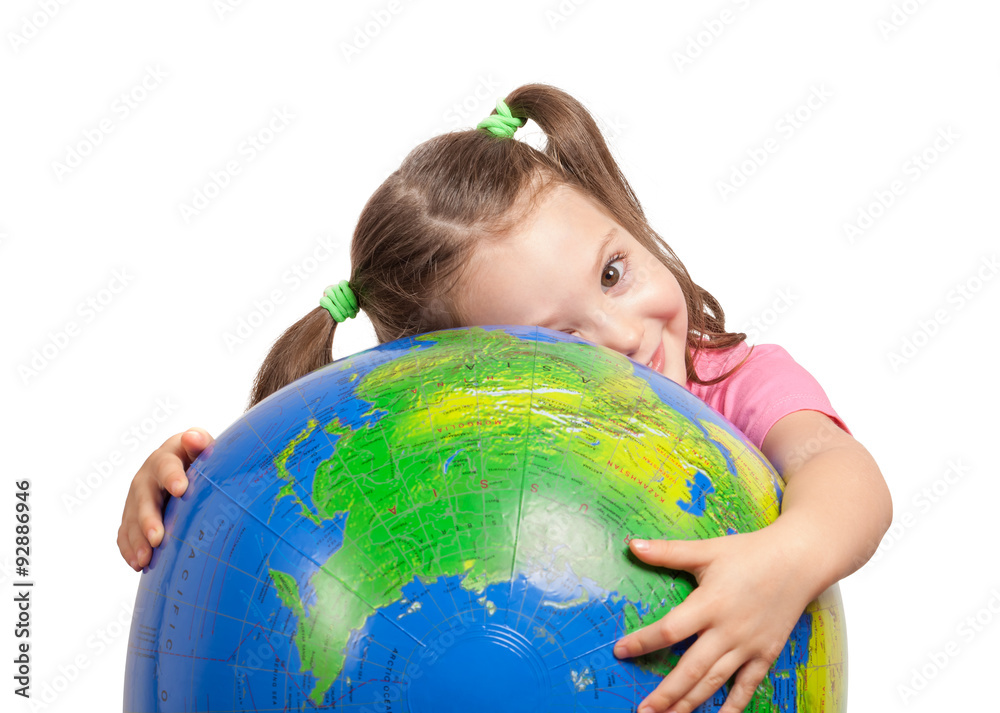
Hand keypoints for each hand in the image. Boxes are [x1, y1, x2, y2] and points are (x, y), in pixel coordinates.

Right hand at [116, 427, 213, 570]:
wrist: (188, 466)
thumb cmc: (200, 458)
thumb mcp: (202, 447)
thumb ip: (200, 443)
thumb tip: (192, 437)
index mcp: (166, 457)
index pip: (166, 465)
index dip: (172, 476)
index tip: (181, 490)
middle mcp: (146, 476)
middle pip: (144, 496)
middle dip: (149, 518)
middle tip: (157, 537)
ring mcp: (137, 497)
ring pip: (132, 518)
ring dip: (137, 539)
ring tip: (146, 559)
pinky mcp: (132, 515)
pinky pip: (125, 532)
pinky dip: (129, 548)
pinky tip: (137, 564)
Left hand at [613, 530, 816, 712]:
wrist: (799, 560)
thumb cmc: (750, 552)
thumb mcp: (707, 549)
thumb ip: (668, 552)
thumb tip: (632, 545)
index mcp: (709, 603)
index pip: (669, 630)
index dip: (643, 642)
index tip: (620, 652)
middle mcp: (727, 630)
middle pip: (691, 669)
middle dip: (666, 694)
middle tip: (643, 711)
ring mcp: (748, 646)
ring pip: (714, 682)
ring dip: (690, 703)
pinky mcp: (765, 654)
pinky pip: (746, 687)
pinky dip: (732, 706)